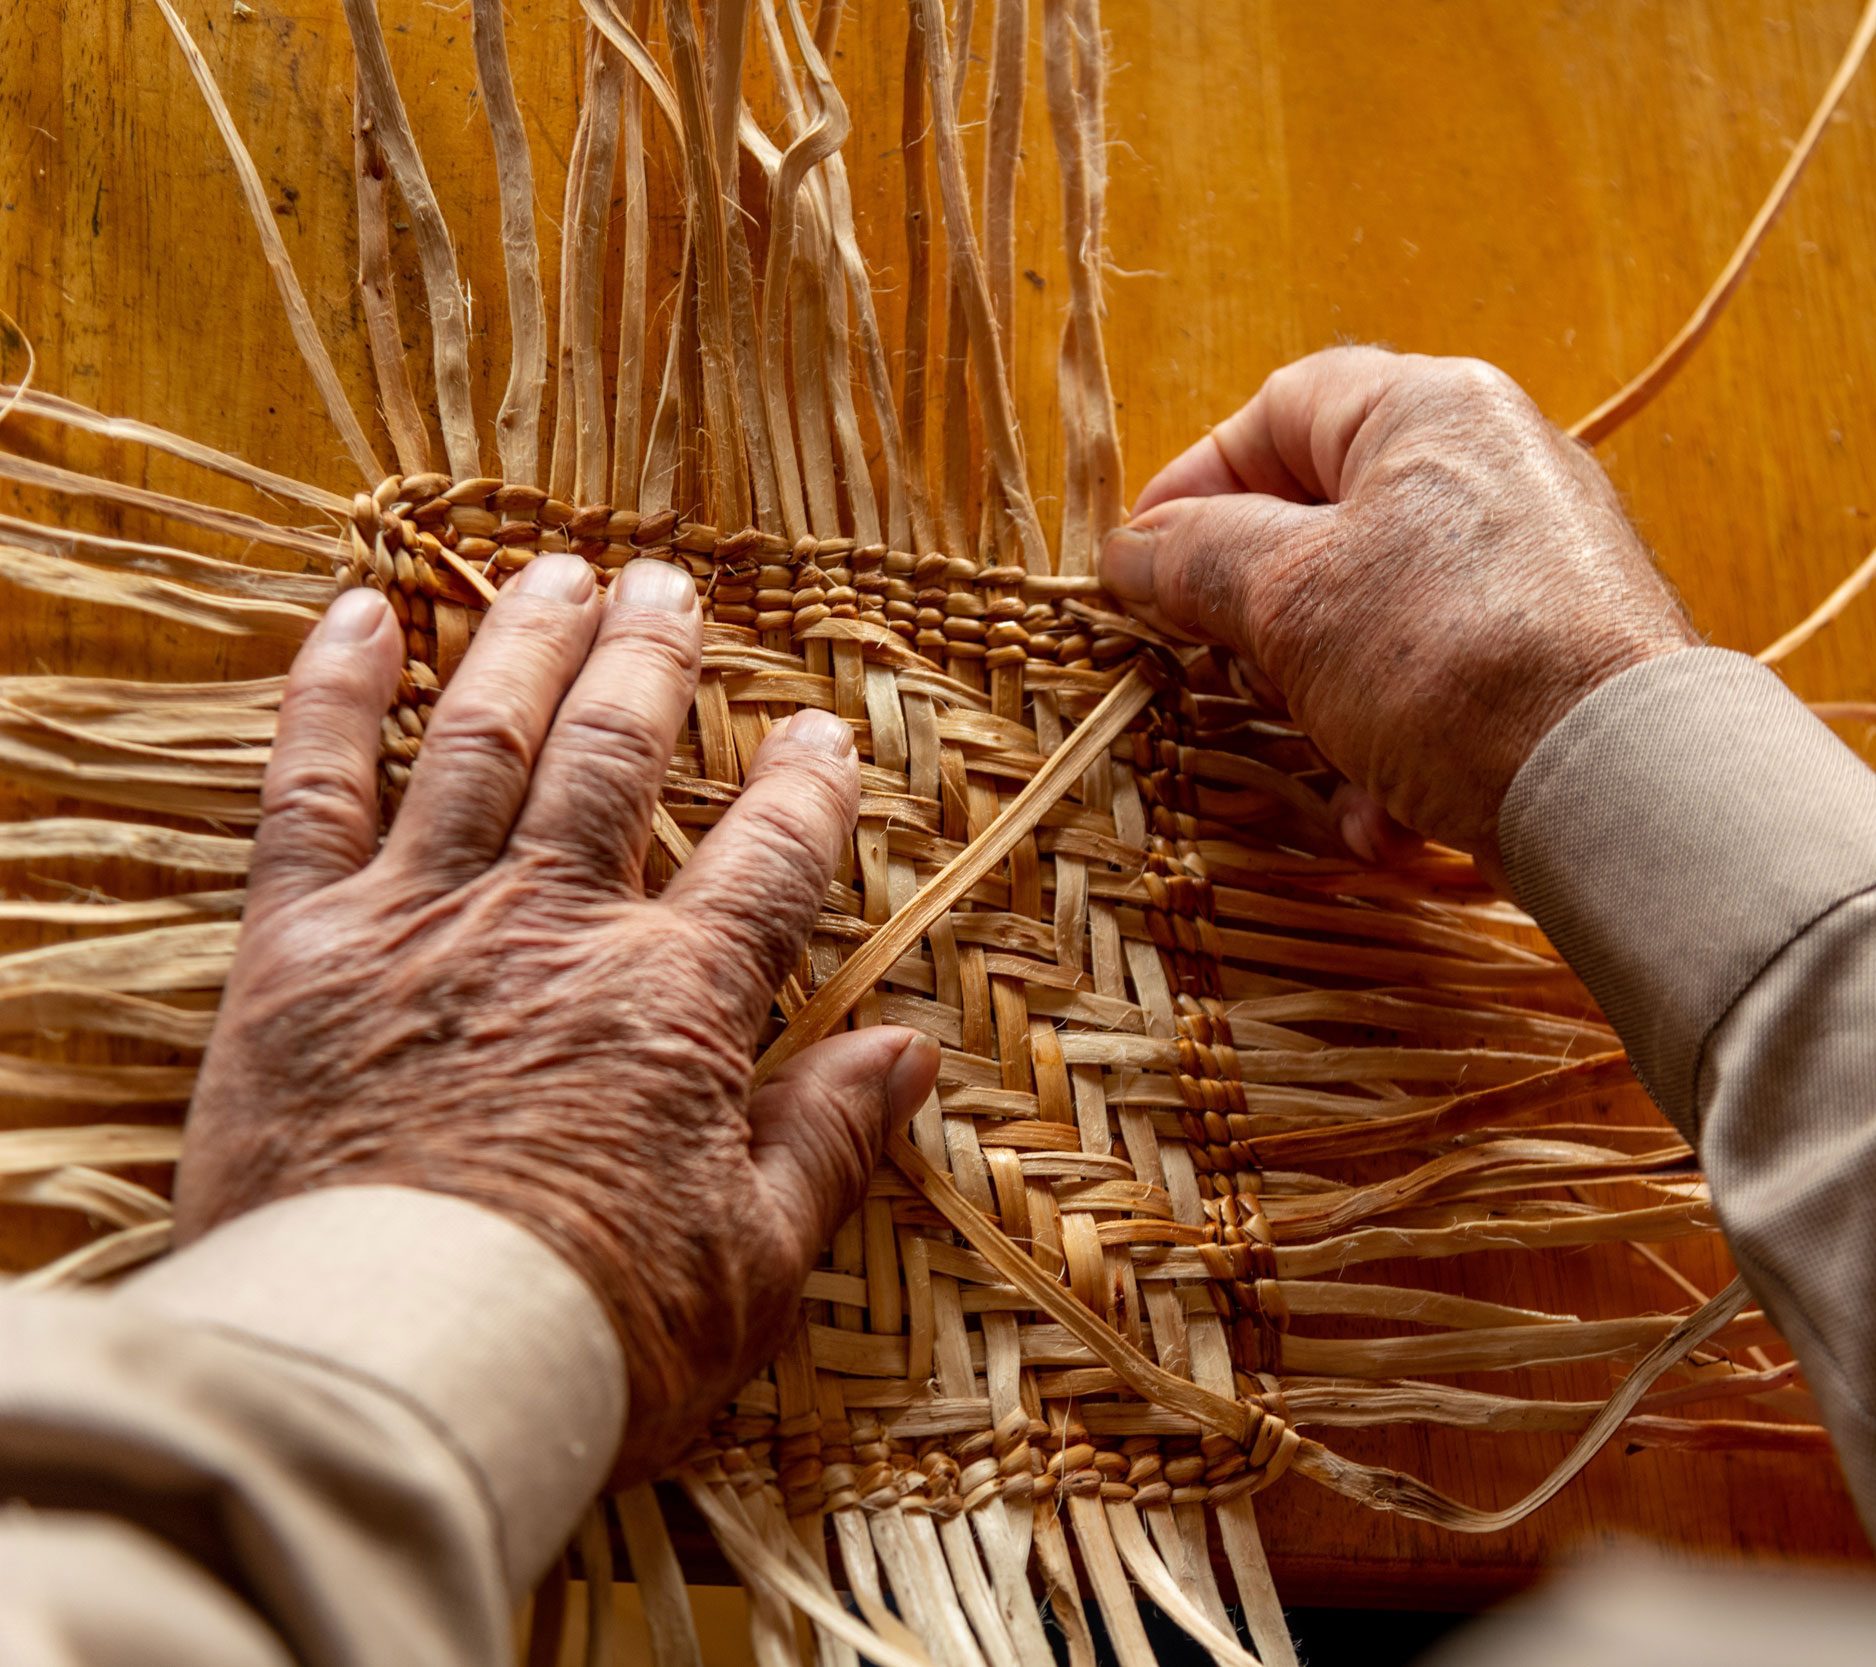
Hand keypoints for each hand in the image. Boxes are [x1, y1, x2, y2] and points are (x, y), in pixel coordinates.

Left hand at [176, 553, 938, 1480]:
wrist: (394, 1372)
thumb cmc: (590, 1337)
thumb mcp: (754, 1263)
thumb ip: (827, 1139)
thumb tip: (911, 1049)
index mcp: (678, 1002)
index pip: (769, 856)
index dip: (808, 783)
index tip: (824, 728)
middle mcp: (558, 930)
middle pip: (616, 757)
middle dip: (653, 661)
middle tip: (672, 587)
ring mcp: (423, 924)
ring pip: (485, 742)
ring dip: (526, 643)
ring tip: (559, 570)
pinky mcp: (299, 951)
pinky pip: (311, 792)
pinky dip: (334, 696)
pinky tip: (357, 615)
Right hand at [1105, 346, 1694, 863]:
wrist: (1615, 785)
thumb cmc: (1445, 655)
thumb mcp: (1291, 594)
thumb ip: (1198, 560)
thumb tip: (1131, 549)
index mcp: (1432, 409)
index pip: (1281, 410)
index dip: (1195, 485)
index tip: (1138, 567)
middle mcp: (1495, 472)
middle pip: (1328, 524)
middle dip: (1262, 618)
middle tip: (1224, 676)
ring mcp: (1535, 573)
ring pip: (1376, 625)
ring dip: (1323, 707)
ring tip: (1316, 757)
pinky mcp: (1558, 667)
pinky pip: (1442, 693)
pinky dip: (1396, 754)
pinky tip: (1385, 818)